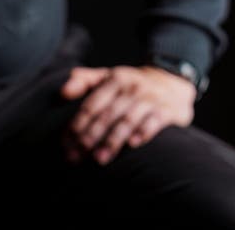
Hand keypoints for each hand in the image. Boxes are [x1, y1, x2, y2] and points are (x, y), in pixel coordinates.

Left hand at [59, 64, 195, 164]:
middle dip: (90, 136)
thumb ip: (84, 80)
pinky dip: (143, 132)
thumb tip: (62, 92)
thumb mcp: (109, 75)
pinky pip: (154, 121)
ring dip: (112, 140)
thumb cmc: (132, 83)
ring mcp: (150, 98)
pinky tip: (133, 144)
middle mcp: (131, 87)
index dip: (77, 124)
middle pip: (107, 114)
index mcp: (114, 79)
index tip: (66, 143)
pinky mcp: (167, 110)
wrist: (172, 81)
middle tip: (77, 156)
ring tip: (99, 159)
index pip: (92, 104)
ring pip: (127, 120)